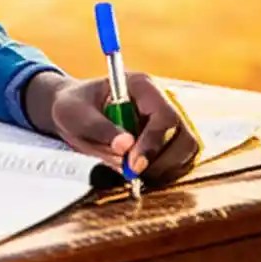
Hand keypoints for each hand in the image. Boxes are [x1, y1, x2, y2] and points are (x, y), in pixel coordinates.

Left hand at [24, 71, 199, 185]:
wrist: (74, 114)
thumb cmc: (73, 108)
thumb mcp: (74, 114)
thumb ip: (99, 127)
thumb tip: (126, 146)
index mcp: (142, 86)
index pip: (165, 116)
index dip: (152, 143)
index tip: (133, 165)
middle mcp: (163, 102)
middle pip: (184, 136)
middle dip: (160, 161)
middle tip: (131, 173)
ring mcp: (170, 123)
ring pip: (187, 152)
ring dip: (163, 170)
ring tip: (132, 173)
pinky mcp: (169, 141)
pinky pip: (181, 162)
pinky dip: (164, 174)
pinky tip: (140, 175)